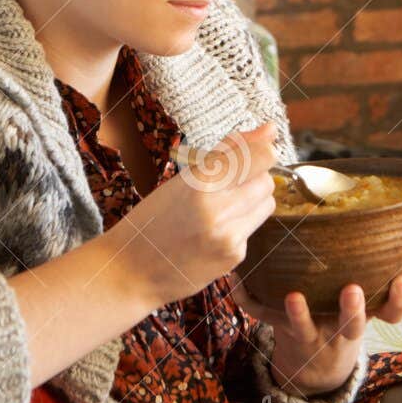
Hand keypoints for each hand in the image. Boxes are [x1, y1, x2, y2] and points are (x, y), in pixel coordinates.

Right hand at [104, 123, 278, 308]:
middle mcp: (218, 209)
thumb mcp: (181, 178)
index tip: (260, 149)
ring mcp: (229, 236)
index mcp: (200, 182)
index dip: (263, 151)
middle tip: (226, 184)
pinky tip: (214, 231)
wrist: (132, 271)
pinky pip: (253, 228)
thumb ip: (227, 152)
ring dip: (252, 200)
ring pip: (267, 204)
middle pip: (266, 180)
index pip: (260, 157)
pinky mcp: (234, 256)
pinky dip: (240, 224)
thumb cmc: (152, 219)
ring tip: (221, 207)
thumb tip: (269, 131)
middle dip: (253, 177)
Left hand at [232, 274, 401, 396]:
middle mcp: (337, 332)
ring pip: (304, 329)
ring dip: (299, 314)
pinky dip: (247, 297)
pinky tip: (236, 279)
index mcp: (361, 321)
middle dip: (353, 309)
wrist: (312, 371)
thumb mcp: (362, 313)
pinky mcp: (280, 330)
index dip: (400, 301)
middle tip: (352, 290)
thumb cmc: (340, 324)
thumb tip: (389, 230)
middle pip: (350, 326)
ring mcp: (308, 335)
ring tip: (293, 296)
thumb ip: (374, 285)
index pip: (390, 315)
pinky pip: (262, 316)